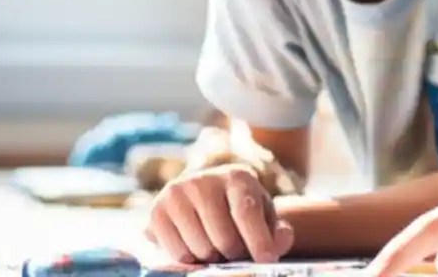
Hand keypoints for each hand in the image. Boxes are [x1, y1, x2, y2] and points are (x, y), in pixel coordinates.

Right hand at [146, 163, 294, 263]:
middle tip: (238, 253)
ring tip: (218, 248)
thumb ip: (278, 232)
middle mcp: (203, 180)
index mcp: (236, 176)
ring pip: (201, 248)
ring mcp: (177, 194)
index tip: (267, 260)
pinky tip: (198, 247)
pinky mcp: (157, 212)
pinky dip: (192, 261)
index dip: (258, 240)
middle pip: (224, 237)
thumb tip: (280, 241)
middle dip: (235, 254)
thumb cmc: (240, 211)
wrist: (204, 198)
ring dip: (214, 259)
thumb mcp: (264, 216)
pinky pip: (178, 254)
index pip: (246, 211)